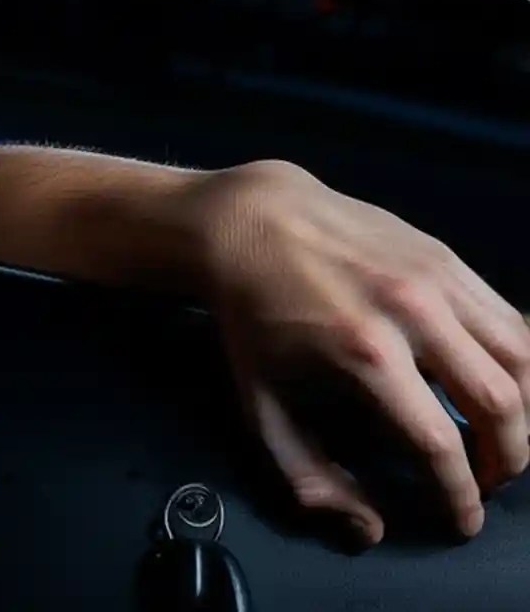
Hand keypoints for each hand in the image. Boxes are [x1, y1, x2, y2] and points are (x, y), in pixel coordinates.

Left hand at [185, 161, 529, 545]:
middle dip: (506, 458)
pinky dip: (520, 362)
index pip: (439, 444)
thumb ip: (308, 475)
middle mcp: (415, 314)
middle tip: (489, 481)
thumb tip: (367, 530)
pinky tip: (502, 387)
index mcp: (366, 355)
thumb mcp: (260, 404)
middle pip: (499, 402)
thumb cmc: (252, 319)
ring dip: (525, 412)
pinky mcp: (448, 257)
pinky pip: (509, 318)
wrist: (251, 224)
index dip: (460, 494)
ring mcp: (438, 278)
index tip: (463, 522)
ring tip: (503, 441)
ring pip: (521, 358)